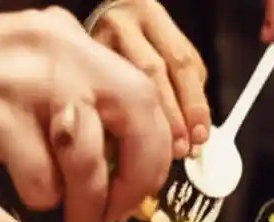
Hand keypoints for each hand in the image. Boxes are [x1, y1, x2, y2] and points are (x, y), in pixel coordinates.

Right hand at [0, 9, 172, 221]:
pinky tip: (33, 194)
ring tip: (80, 219)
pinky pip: (44, 177)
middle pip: (136, 115)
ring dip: (90, 201)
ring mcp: (24, 80)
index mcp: (68, 38)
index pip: (144, 92)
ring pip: (88, 156)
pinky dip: (44, 198)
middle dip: (139, 174)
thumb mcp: (31, 75)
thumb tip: (145, 155)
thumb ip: (84, 100)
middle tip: (125, 209)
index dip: (158, 146)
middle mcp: (54, 48)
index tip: (149, 182)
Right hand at [88, 0, 209, 157]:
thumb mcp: (170, 56)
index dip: (194, 103)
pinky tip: (118, 145)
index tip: (199, 136)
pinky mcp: (74, 61)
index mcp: (153, 18)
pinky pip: (95, 94)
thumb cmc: (143, 45)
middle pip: (151, 71)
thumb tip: (193, 141)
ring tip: (151, 150)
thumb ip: (185, 92)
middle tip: (178, 148)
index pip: (181, 62)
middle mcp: (123, 24)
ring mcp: (94, 37)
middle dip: (169, 116)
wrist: (103, 24)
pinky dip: (110, 124)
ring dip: (140, 123)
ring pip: (121, 82)